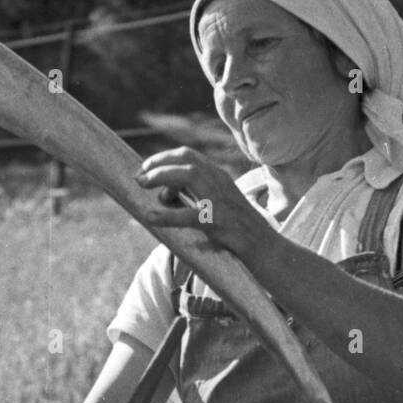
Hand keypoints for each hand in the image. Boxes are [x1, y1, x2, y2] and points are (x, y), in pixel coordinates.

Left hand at [134, 145, 266, 259]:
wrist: (264, 246)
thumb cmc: (236, 228)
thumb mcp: (217, 203)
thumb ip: (193, 195)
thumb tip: (163, 195)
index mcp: (218, 176)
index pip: (188, 156)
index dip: (163, 158)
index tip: (146, 168)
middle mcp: (219, 182)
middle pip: (185, 160)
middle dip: (158, 164)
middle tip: (139, 178)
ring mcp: (219, 201)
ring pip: (187, 176)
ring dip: (161, 177)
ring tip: (142, 185)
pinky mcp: (218, 221)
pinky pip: (188, 215)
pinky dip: (166, 215)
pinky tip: (150, 217)